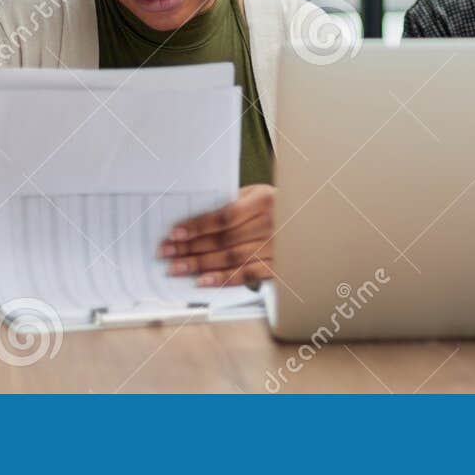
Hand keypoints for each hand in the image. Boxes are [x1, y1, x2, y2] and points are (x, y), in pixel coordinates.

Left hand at [159, 184, 274, 286]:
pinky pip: (247, 274)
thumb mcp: (257, 193)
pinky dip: (224, 279)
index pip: (224, 217)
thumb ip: (233, 203)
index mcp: (264, 201)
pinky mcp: (277, 265)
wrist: (306, 218)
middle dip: (191, 247)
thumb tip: (195, 219)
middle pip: (224, 240)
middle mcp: (270, 224)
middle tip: (167, 252)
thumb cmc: (276, 204)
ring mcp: (274, 247)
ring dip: (201, 264)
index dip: (198, 226)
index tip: (175, 233)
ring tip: (177, 268)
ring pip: (232, 259)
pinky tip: (204, 281)